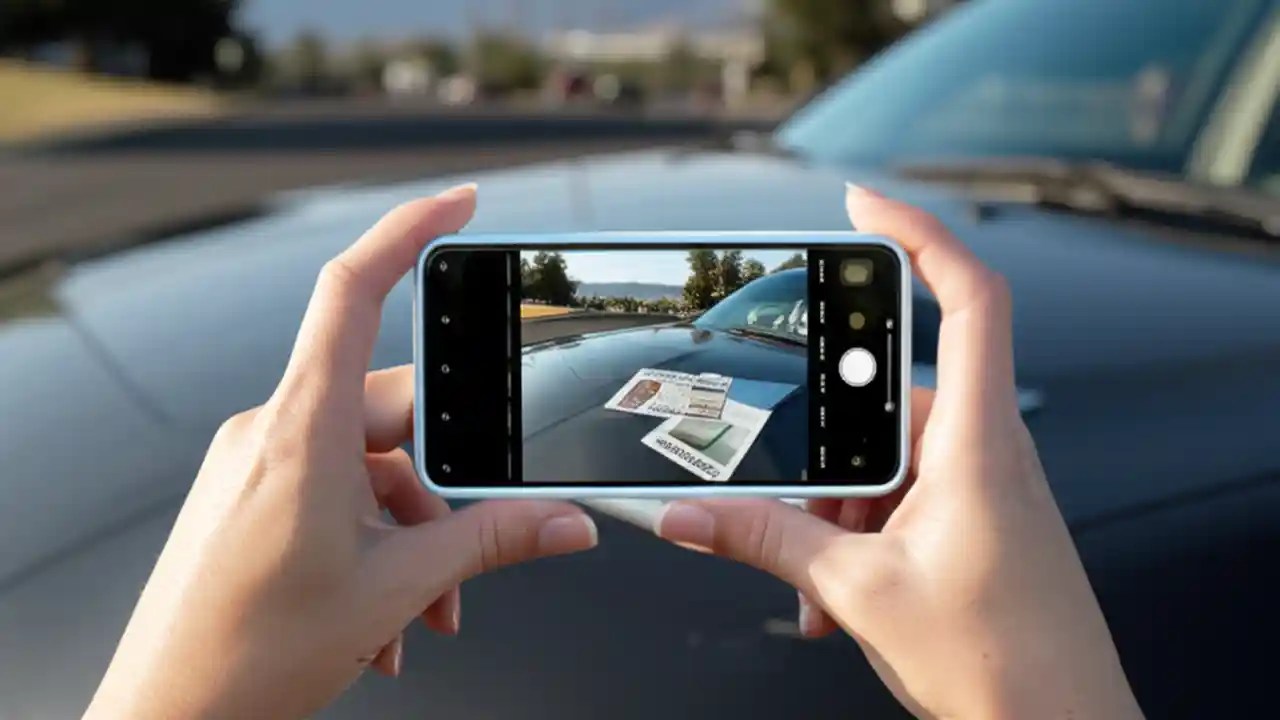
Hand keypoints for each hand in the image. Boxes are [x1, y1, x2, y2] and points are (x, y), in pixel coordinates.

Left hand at [84, 184, 598, 719]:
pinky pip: (333, 489)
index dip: (408, 231)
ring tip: (422, 612)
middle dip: (444, 488)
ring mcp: (257, 462)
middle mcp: (274, 431)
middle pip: (393, 411)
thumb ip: (491, 543)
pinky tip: (385, 614)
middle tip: (465, 558)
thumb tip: (565, 522)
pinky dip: (374, 541)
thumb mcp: (394, 592)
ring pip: (368, 465)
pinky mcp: (250, 494)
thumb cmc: (245, 658)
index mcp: (303, 431)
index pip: (352, 293)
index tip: (459, 203)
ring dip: (413, 533)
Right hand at [653, 185, 1142, 719]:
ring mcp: (979, 485)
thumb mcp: (859, 592)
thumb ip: (765, 541)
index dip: (919, 233)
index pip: (967, 298)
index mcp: (975, 442)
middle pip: (887, 396)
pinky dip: (857, 534)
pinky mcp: (971, 518)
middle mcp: (983, 449)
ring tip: (817, 577)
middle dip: (826, 452)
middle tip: (793, 499)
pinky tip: (834, 591)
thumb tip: (691, 515)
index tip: (862, 202)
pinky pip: (898, 498)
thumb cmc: (1006, 666)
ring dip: (836, 512)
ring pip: (883, 461)